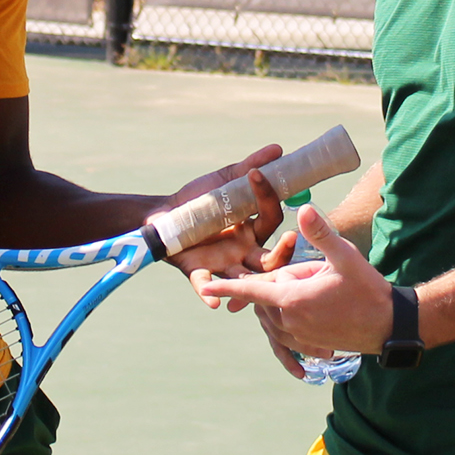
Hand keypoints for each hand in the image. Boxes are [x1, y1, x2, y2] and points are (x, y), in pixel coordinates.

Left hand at [160, 143, 286, 308]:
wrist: (165, 214)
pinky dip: (210, 295)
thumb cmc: (200, 199)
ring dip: (250, 283)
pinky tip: (214, 304)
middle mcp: (244, 251)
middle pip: (270, 260)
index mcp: (253, 229)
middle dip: (282, 254)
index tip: (261, 177)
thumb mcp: (225, 181)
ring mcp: (223, 264)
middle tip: (290, 241)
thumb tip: (278, 150)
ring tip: (256, 284)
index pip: (271, 219)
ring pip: (244, 279)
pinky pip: (206, 286)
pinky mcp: (199, 272)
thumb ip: (250, 167)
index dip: (270, 200)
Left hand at [200, 206, 394, 355]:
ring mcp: (299, 336)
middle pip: (268, 295)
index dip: (226, 285)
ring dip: (288, 299)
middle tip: (316, 273)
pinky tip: (309, 313)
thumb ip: (320, 233)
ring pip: (276, 313)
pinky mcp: (308, 345)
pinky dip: (288, 325)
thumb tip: (303, 208)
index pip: (251, 288)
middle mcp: (289, 321)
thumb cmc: (368, 290)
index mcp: (292, 299)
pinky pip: (287, 335)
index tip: (205, 287)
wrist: (390, 325)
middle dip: (283, 281)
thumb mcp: (345, 257)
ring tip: (320, 289)